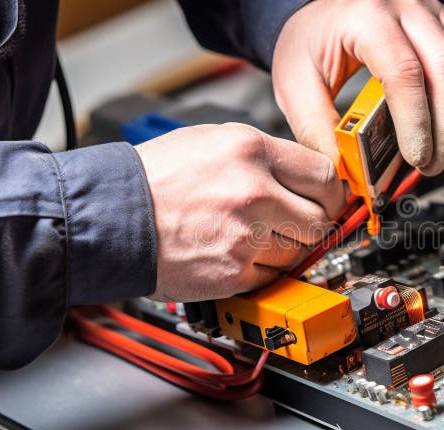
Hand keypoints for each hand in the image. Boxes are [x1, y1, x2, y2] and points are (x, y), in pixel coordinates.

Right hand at [135, 123, 344, 300]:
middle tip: (293, 221)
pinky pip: (274, 275)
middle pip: (320, 220)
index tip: (328, 199)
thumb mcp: (214, 140)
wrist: (113, 217)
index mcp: (250, 151)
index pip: (325, 176)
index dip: (331, 192)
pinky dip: (263, 269)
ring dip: (286, 248)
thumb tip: (308, 176)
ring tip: (254, 235)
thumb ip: (267, 156)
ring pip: (301, 252)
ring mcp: (245, 236)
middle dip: (312, 223)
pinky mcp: (234, 272)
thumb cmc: (157, 179)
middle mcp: (252, 192)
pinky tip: (237, 253)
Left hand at [272, 0, 443, 175]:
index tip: (414, 157)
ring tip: (436, 147)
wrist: (319, 10)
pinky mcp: (442, 21)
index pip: (403, 72)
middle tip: (429, 163)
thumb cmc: (309, 38)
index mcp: (365, 17)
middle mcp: (403, 6)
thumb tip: (345, 170)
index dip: (415, 121)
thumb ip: (317, 127)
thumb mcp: (295, 82)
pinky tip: (442, 119)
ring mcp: (428, 11)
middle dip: (443, 127)